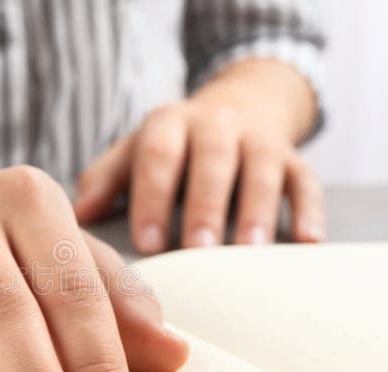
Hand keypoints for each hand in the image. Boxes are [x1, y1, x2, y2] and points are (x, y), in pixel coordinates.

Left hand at [74, 59, 324, 253]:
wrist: (237, 105)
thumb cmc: (171, 147)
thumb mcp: (133, 151)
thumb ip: (105, 179)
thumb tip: (78, 219)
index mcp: (168, 125)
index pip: (157, 156)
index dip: (152, 198)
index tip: (148, 243)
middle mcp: (215, 125)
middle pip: (212, 162)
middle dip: (205, 206)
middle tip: (198, 250)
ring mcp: (259, 140)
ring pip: (262, 170)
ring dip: (257, 210)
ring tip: (250, 250)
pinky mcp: (295, 157)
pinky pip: (307, 180)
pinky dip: (310, 209)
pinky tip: (308, 242)